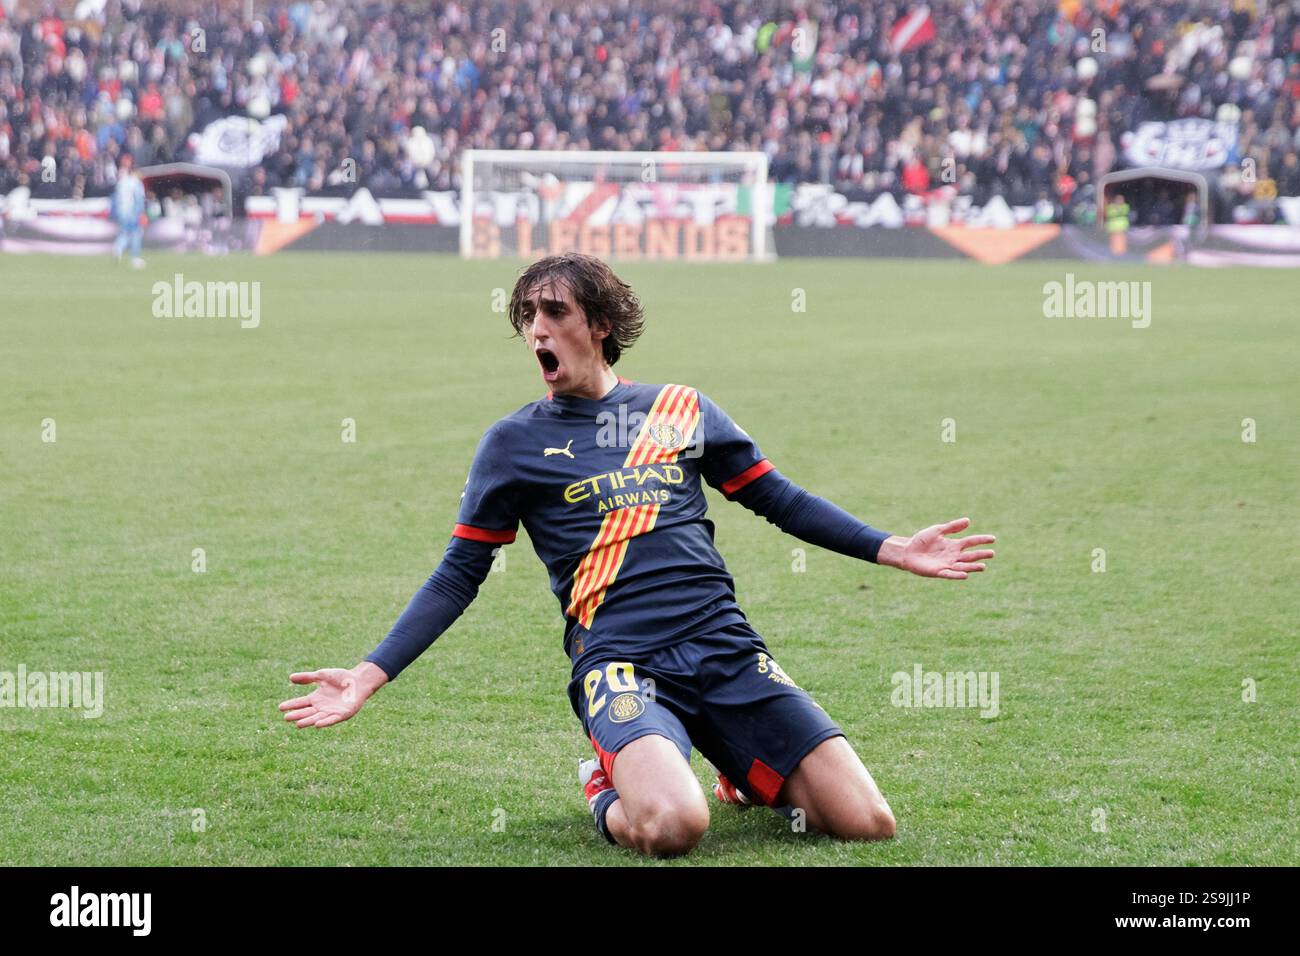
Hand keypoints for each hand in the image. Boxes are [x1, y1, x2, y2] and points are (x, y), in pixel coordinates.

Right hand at [278, 662, 387, 728]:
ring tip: (298, 724)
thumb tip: (290, 677)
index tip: (280, 707)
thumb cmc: (341, 678)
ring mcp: (331, 712)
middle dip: (296, 715)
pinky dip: (324, 723)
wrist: (359, 680)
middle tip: (286, 718)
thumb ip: (308, 677)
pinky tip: (317, 724)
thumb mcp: (322, 676)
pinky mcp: (342, 715)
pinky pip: (331, 720)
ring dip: (308, 721)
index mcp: (316, 698)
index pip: (300, 703)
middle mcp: (321, 707)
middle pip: (306, 712)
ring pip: (316, 718)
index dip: (291, 705)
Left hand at [877, 517, 995, 579]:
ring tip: (983, 566)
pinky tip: (965, 575)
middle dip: (981, 555)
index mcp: (953, 545)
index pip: (970, 542)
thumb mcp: (937, 530)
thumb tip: (968, 520)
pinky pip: (949, 574)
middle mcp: (952, 555)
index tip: (993, 539)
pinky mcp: (938, 572)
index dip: (981, 540)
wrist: (906, 551)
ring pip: (963, 566)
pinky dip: (957, 575)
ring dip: (972, 567)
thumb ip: (952, 527)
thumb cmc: (921, 541)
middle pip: (970, 555)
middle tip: (992, 553)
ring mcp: (946, 564)